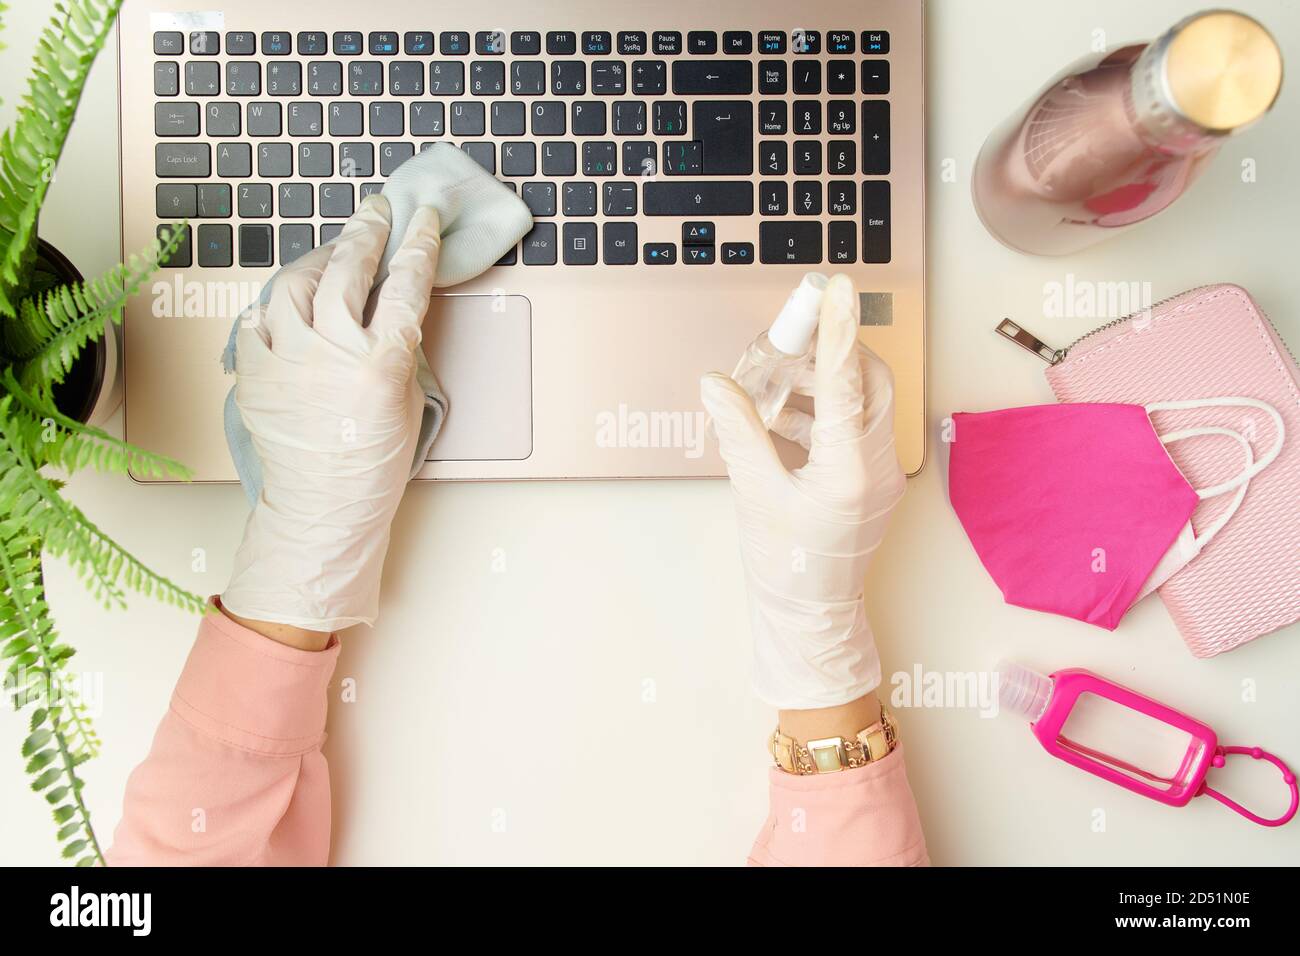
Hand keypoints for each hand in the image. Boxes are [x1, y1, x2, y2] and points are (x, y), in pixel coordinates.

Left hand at [222, 194, 440, 632]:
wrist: (324, 507)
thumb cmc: (372, 466)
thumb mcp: (409, 401)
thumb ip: (397, 349)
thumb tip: (387, 307)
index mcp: (381, 362)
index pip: (405, 284)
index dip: (417, 243)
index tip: (422, 219)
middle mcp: (332, 351)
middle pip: (349, 269)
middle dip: (366, 231)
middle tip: (375, 211)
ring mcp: (287, 359)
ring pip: (296, 284)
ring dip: (317, 261)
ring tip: (330, 254)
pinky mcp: (255, 373)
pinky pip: (258, 321)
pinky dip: (273, 307)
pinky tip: (285, 305)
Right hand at [701, 274, 905, 709]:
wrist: (811, 616)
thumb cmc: (786, 565)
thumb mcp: (753, 493)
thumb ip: (739, 431)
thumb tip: (717, 383)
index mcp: (849, 469)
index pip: (848, 383)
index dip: (838, 330)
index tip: (837, 288)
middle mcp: (876, 466)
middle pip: (868, 382)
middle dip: (831, 354)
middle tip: (787, 343)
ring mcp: (880, 473)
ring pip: (864, 403)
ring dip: (824, 384)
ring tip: (775, 388)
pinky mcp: (871, 480)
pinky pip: (856, 428)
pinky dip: (824, 413)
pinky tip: (783, 421)